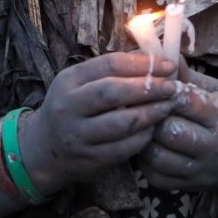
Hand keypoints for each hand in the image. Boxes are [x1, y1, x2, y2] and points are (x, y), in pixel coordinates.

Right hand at [15, 52, 179, 195]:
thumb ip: (110, 71)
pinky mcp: (89, 159)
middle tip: (172, 87)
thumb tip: (152, 58)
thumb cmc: (71, 108)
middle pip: (114, 92)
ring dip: (151, 113)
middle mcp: (69, 106)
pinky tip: (154, 128)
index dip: (142, 63)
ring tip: (168, 106)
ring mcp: (78, 135)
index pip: (110, 65)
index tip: (168, 65)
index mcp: (69, 80)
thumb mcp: (79, 83)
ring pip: (122, 123)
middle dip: (149, 88)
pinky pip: (124, 148)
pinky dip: (143, 137)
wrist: (44, 148)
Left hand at [137, 70, 217, 193]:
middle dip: (151, 115)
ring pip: (158, 157)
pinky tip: (150, 146)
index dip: (164, 90)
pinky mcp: (191, 187)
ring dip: (145, 139)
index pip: (185, 102)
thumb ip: (191, 77)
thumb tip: (160, 55)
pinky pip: (157, 178)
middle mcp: (214, 147)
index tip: (155, 83)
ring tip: (146, 126)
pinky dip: (146, 162)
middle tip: (145, 105)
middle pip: (168, 131)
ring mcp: (202, 171)